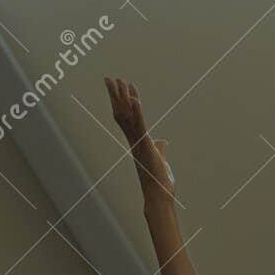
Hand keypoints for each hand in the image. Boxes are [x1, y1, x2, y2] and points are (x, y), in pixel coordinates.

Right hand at [106, 76, 175, 204]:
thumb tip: (163, 142)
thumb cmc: (159, 181)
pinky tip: (135, 99)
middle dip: (116, 95)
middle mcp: (134, 141)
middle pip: (122, 114)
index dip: (125, 101)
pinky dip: (138, 113)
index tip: (123, 86)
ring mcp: (138, 144)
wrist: (159, 196)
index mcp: (137, 142)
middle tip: (110, 78)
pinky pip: (140, 127)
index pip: (128, 117)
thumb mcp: (161, 159)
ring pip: (129, 117)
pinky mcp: (146, 147)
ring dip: (124, 98)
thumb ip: (160, 148)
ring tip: (121, 82)